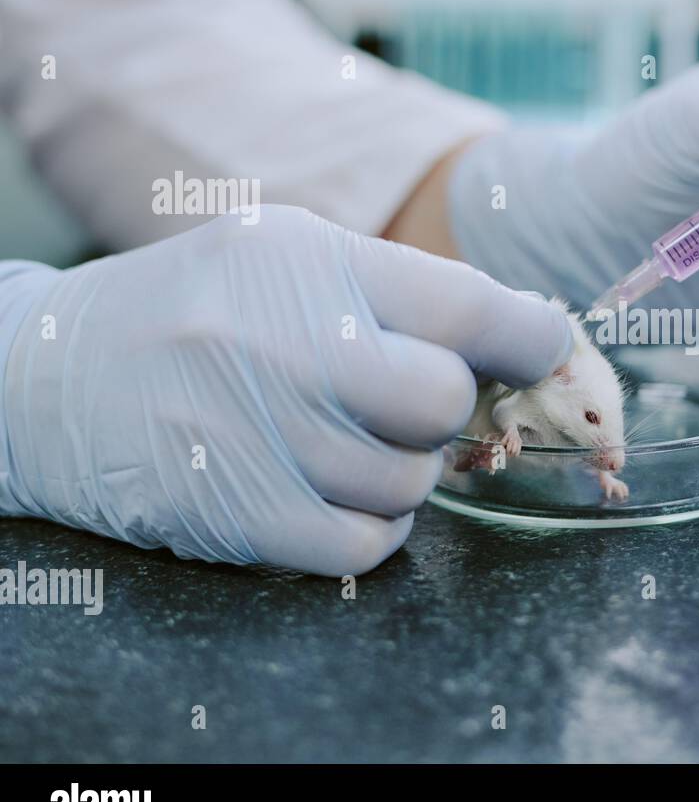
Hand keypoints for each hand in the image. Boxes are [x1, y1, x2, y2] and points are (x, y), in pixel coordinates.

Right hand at [0, 206, 571, 575]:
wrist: (51, 377)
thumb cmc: (198, 311)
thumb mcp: (285, 257)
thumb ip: (394, 288)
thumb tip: (521, 331)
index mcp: (307, 263)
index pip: (465, 305)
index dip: (530, 335)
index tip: (545, 348)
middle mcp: (285, 347)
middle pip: (445, 399)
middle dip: (448, 406)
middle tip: (409, 398)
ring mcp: (260, 437)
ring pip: (411, 480)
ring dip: (406, 470)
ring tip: (353, 440)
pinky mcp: (240, 517)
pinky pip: (366, 544)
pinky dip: (374, 525)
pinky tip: (340, 490)